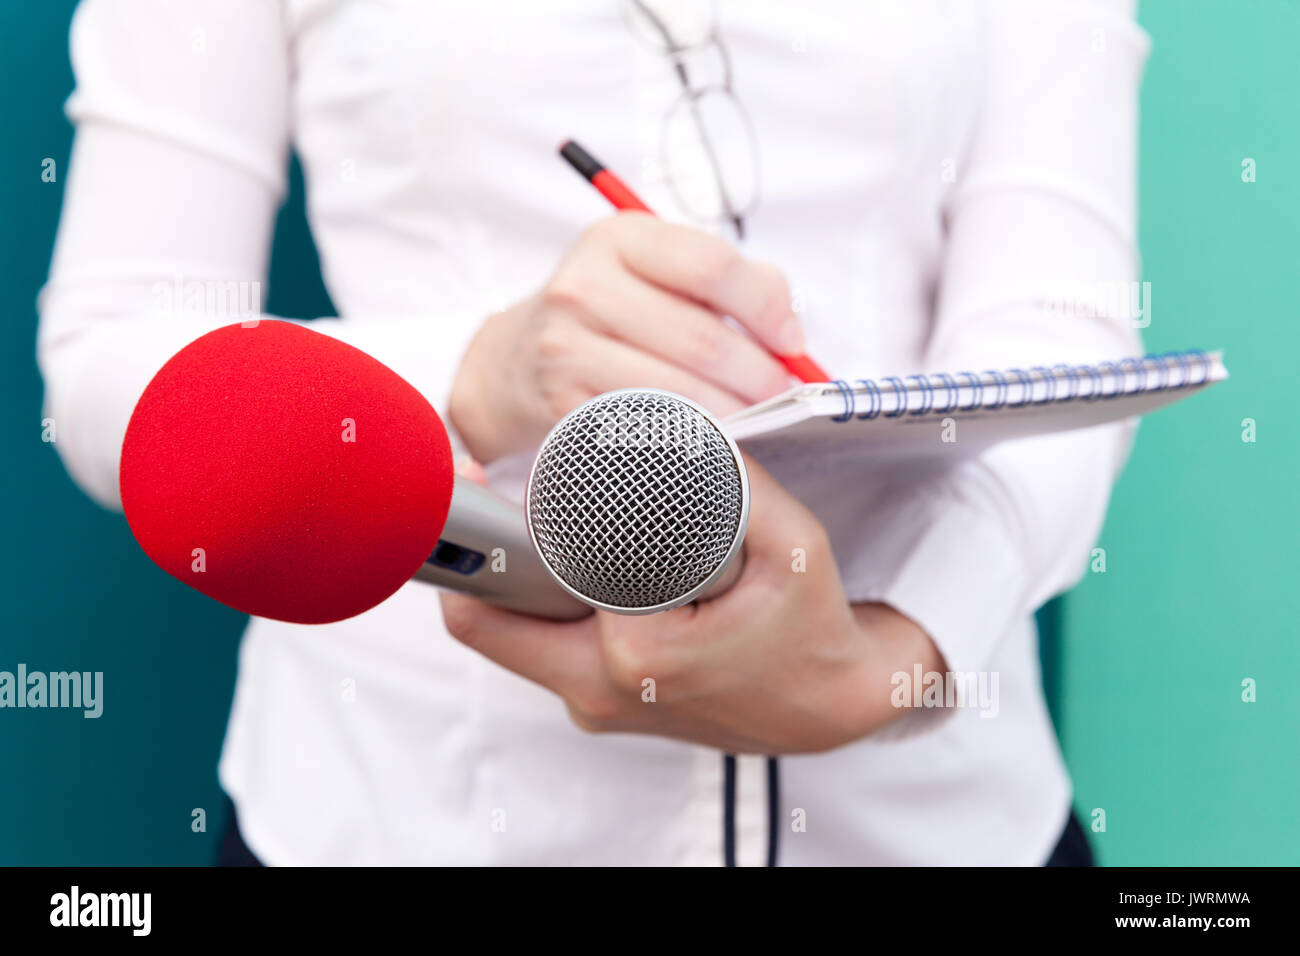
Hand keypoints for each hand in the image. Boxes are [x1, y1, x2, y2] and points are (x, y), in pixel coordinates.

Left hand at [439, 458, 943, 753]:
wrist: (834, 707)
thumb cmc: (813, 628)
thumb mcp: (792, 544)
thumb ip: (731, 482)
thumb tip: (673, 427)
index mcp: (633, 658)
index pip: (518, 589)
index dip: (487, 530)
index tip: (475, 475)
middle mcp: (599, 694)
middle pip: (487, 622)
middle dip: (481, 555)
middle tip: (484, 489)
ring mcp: (596, 708)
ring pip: (513, 637)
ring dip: (513, 580)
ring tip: (529, 516)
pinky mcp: (602, 706)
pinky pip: (546, 650)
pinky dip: (545, 605)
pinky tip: (570, 560)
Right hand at [448, 213, 802, 462]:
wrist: (513, 362)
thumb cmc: (607, 313)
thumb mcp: (655, 272)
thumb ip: (731, 282)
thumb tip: (790, 327)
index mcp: (618, 238)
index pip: (711, 265)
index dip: (765, 308)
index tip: (792, 341)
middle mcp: (584, 285)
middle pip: (701, 337)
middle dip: (758, 375)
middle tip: (781, 394)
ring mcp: (567, 347)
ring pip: (678, 390)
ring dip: (732, 413)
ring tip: (754, 418)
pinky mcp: (563, 403)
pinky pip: (647, 426)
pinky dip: (689, 436)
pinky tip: (709, 436)